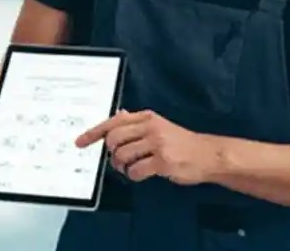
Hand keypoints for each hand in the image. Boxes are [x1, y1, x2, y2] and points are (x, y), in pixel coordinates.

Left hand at [75, 109, 220, 185]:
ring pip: (122, 155)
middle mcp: (150, 128)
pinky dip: (133, 175)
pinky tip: (140, 174)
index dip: (93, 133)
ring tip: (130, 168)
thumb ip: (137, 122)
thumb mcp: (159, 125)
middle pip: (114, 139)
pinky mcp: (163, 162)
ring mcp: (157, 144)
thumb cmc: (182, 142)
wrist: (209, 155)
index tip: (80, 142)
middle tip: (117, 161)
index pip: (113, 122)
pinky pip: (136, 170)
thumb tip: (117, 115)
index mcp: (147, 117)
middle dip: (111, 153)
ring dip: (121, 166)